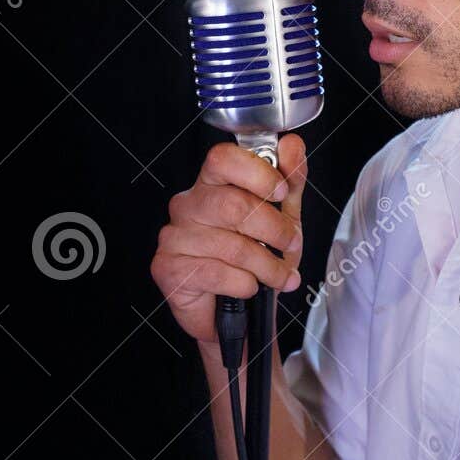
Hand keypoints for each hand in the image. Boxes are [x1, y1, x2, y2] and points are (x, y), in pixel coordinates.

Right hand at [149, 134, 306, 342]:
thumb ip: (289, 181)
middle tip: (291, 245)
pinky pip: (216, 272)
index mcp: (212, 184)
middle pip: (233, 205)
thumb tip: (292, 144)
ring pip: (230, 244)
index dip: (256, 172)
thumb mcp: (283, 217)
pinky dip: (244, 285)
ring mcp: (174, 236)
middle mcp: (188, 205)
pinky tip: (248, 288)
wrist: (239, 314)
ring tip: (281, 277)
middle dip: (274, 230)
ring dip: (267, 266)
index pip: (222, 158)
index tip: (281, 192)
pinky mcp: (167, 267)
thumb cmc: (256, 261)